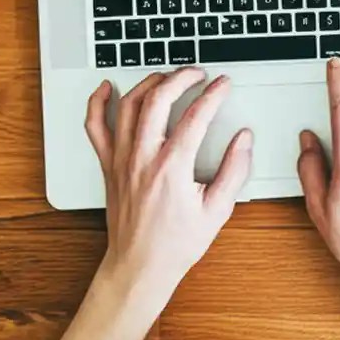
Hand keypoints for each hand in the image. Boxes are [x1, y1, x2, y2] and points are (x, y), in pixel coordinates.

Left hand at [62, 67, 252, 339]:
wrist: (139, 266)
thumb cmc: (176, 243)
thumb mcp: (219, 210)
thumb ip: (235, 170)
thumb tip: (244, 139)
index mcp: (172, 168)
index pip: (195, 116)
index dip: (213, 94)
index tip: (223, 84)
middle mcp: (143, 158)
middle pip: (157, 100)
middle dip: (180, 77)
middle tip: (197, 73)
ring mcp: (121, 160)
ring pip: (128, 106)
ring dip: (149, 83)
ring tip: (167, 76)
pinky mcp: (109, 166)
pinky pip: (95, 127)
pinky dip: (97, 103)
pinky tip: (106, 88)